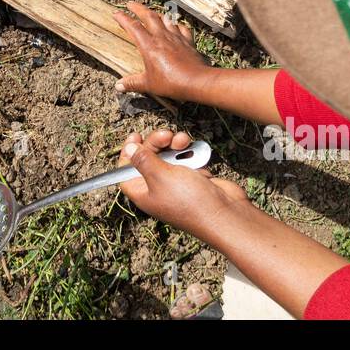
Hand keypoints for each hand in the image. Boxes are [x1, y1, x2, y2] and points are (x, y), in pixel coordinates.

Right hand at [112, 2, 211, 100]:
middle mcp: (162, 37)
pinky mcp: (188, 41)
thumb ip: (133, 83)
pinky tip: (176, 25)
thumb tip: (118, 86)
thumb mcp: (148, 84)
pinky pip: (182, 28)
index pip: (133, 27)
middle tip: (130, 3)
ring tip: (152, 13)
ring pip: (166, 19)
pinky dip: (177, 25)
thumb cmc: (171, 82)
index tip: (116, 13)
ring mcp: (176, 37)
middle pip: (149, 16)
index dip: (123, 19)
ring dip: (157, 14)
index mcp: (149, 45)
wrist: (196, 81)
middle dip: (138, 8)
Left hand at [117, 129, 250, 242]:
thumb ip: (143, 160)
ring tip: (182, 141)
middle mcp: (158, 187)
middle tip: (165, 135)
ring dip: (174, 144)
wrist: (224, 213)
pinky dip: (188, 150)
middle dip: (156, 143)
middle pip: (148, 158)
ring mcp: (177, 182)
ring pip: (169, 155)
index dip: (128, 154)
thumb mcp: (160, 176)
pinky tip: (192, 147)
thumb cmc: (189, 200)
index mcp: (143, 192)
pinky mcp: (194, 177)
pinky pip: (186, 158)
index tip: (135, 137)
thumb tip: (129, 148)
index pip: (126, 171)